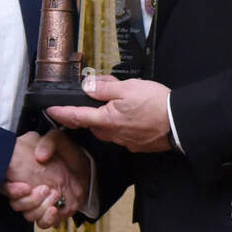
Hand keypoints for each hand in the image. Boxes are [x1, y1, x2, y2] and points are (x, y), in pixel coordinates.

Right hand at [0, 130, 89, 227]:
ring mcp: (39, 203)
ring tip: (54, 195)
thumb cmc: (68, 153)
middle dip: (29, 200)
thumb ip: (49, 142)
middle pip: (16, 204)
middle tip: (44, 189)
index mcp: (22, 173)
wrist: (85, 166)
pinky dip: (47, 219)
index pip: (5, 187)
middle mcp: (27, 190)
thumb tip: (40, 156)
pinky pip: (42, 223)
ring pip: (28, 215)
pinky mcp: (51, 213)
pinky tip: (54, 209)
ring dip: (40, 207)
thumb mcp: (58, 140)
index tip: (25, 186)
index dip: (12, 190)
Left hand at [46, 75, 172, 152]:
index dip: (62, 112)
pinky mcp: (138, 145)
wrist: (180, 123)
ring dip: (108, 119)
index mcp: (106, 119)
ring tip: (122, 104)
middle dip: (91, 113)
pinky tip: (135, 117)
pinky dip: (124, 125)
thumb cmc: (157, 104)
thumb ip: (105, 87)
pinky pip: (123, 135)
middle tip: (101, 97)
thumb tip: (87, 85)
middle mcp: (113, 134)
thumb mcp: (128, 87)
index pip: (76, 116)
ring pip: (108, 130)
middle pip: (93, 124)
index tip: (51, 110)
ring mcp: (125, 142)